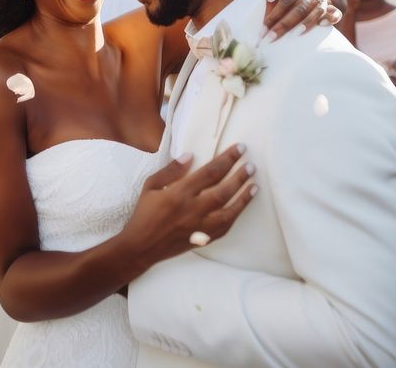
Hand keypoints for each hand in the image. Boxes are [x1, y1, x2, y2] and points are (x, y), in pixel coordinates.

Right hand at [122, 145, 256, 267]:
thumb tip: (190, 155)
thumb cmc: (144, 213)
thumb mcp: (150, 185)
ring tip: (254, 184)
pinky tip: (242, 205)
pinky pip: (225, 226)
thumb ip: (171, 170)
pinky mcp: (203, 239)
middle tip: (252, 166)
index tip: (240, 149)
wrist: (141, 247)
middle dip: (240, 176)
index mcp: (179, 193)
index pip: (210, 172)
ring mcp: (200, 226)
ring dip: (243, 196)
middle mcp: (192, 210)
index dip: (227, 159)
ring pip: (229, 210)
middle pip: (223, 190)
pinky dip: (236, 214)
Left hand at [262, 0, 339, 40]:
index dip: (274, 14)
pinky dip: (331, 19)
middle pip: (299, 8)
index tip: (263, 29)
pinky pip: (335, 13)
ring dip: (305, 24)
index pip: (286, 0)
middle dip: (284, 25)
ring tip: (293, 36)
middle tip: (271, 38)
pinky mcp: (328, 8)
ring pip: (316, 12)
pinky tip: (322, 26)